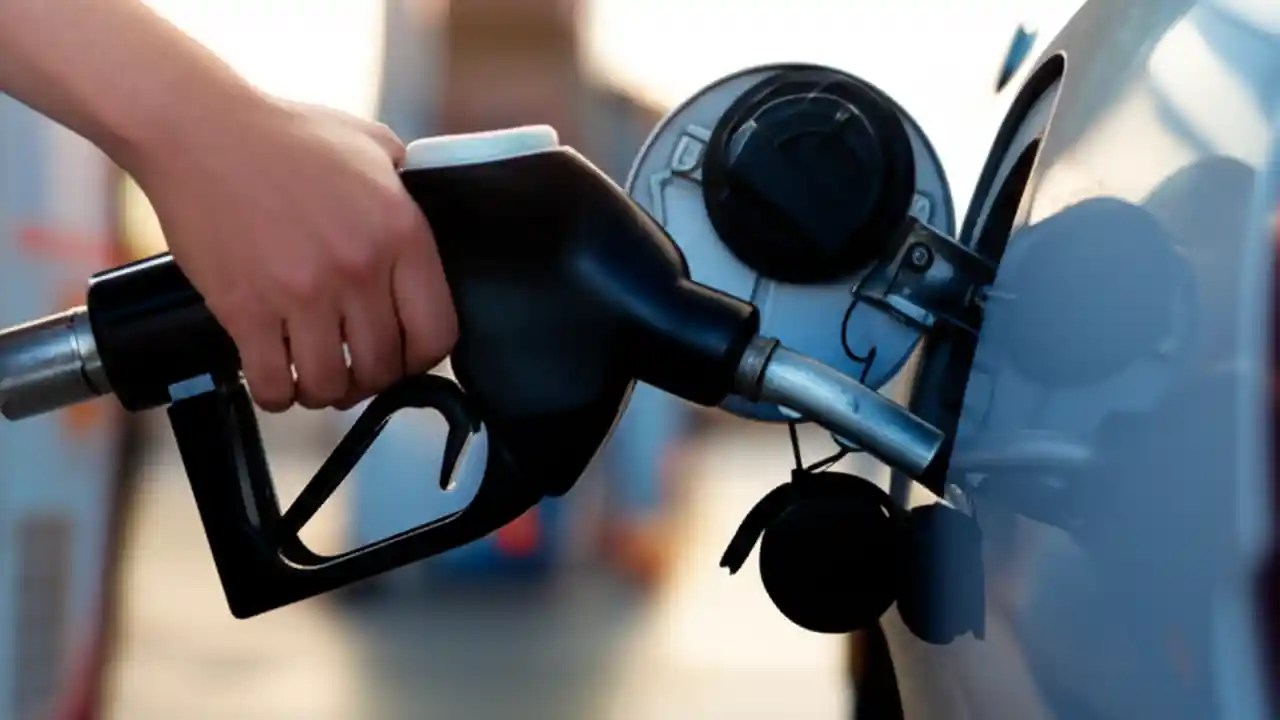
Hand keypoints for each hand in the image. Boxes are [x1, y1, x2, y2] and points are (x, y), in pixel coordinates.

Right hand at [131, 96, 457, 411]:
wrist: (199, 129)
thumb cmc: (286, 136)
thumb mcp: (374, 145)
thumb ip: (410, 185)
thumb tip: (430, 209)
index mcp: (401, 232)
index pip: (437, 334)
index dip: (421, 358)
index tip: (403, 356)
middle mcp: (359, 268)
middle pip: (384, 368)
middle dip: (371, 379)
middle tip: (354, 368)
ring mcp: (301, 292)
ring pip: (331, 386)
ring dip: (325, 392)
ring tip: (315, 375)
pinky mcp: (245, 309)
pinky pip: (273, 385)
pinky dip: (277, 394)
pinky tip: (276, 376)